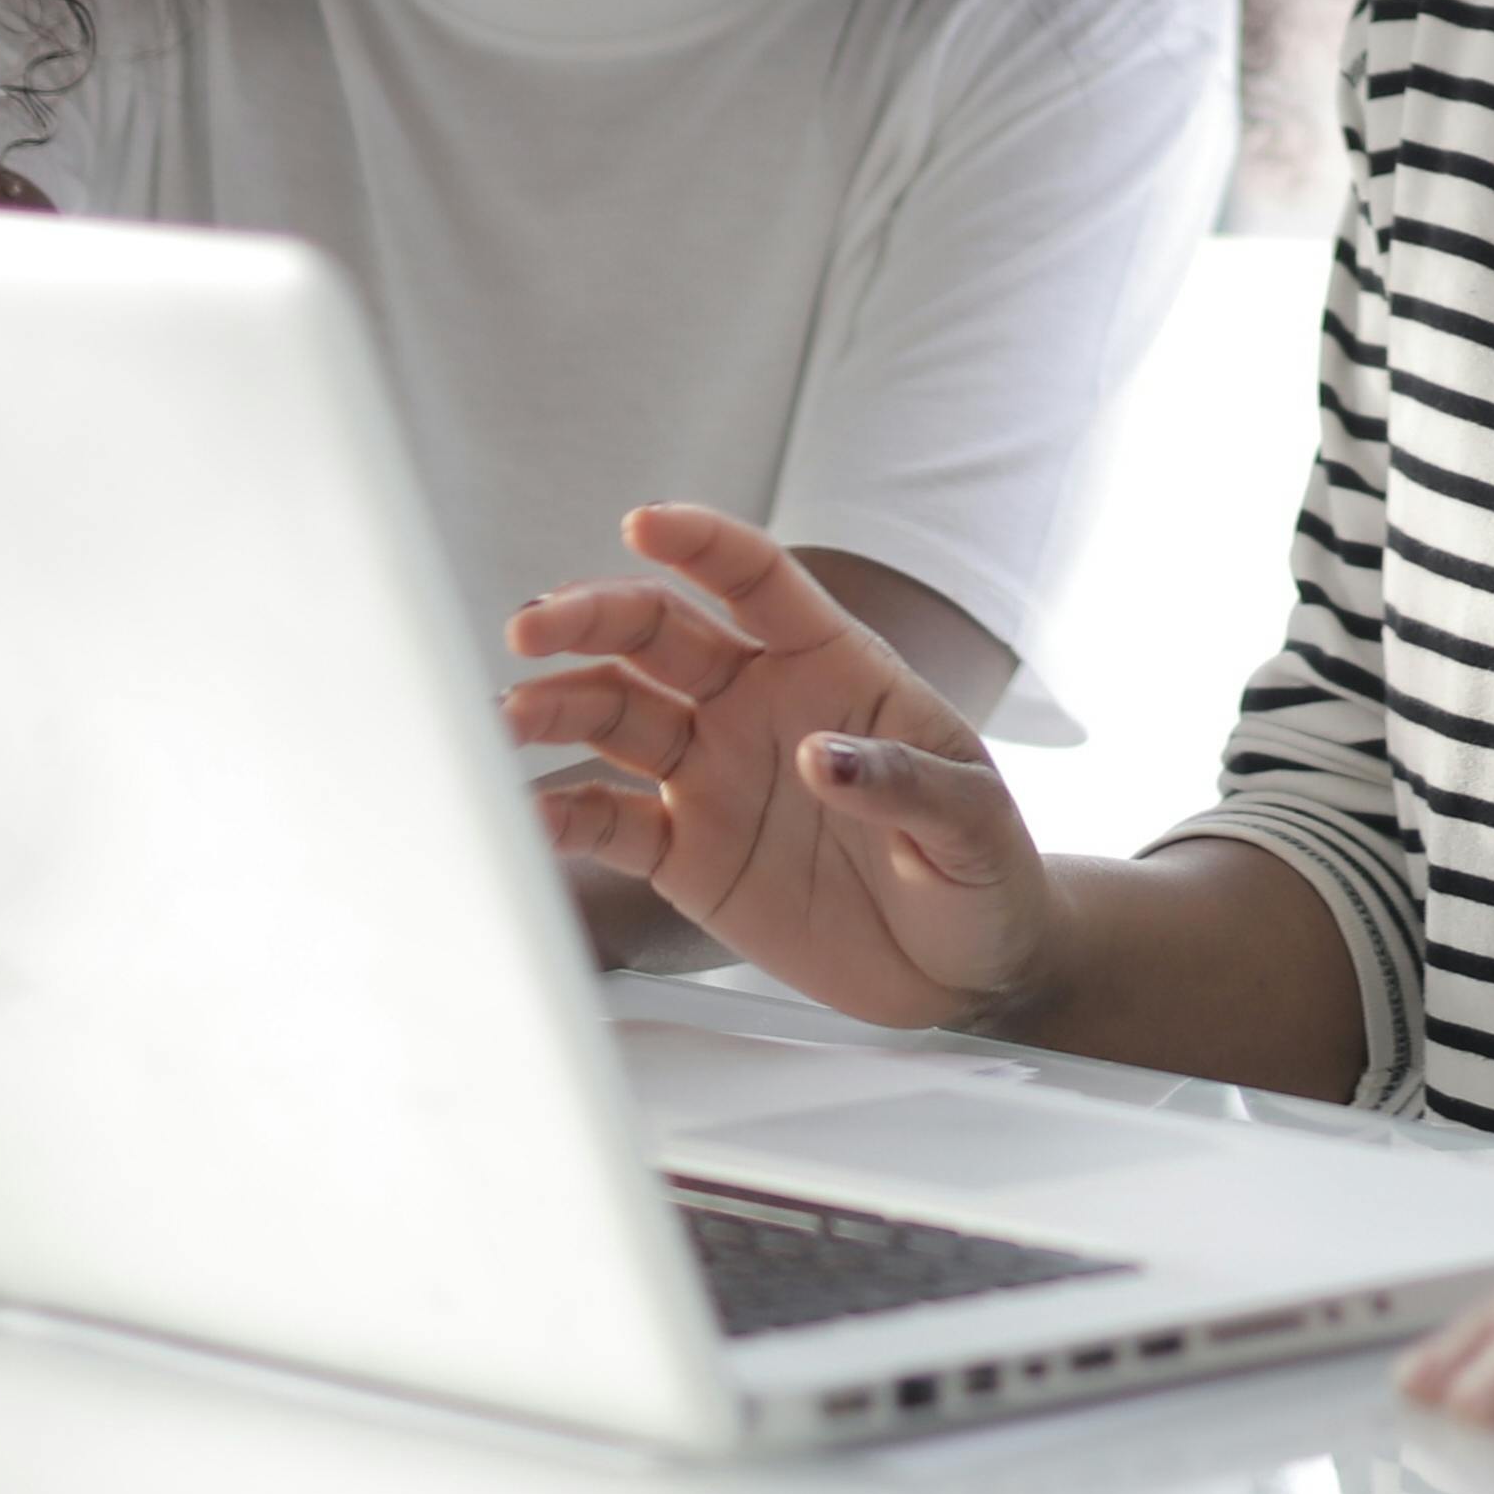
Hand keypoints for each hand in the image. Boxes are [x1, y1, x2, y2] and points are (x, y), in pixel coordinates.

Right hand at [503, 505, 1062, 1034]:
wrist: (962, 971)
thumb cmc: (984, 871)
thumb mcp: (972, 821)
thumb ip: (904, 782)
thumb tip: (822, 757)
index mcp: (832, 666)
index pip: (756, 580)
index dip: (701, 543)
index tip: (643, 522)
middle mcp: (757, 705)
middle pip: (658, 635)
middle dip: (591, 618)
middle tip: (532, 625)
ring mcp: (715, 775)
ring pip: (616, 714)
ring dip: (558, 706)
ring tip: (508, 717)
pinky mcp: (689, 853)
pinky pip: (609, 820)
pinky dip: (561, 813)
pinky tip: (526, 812)